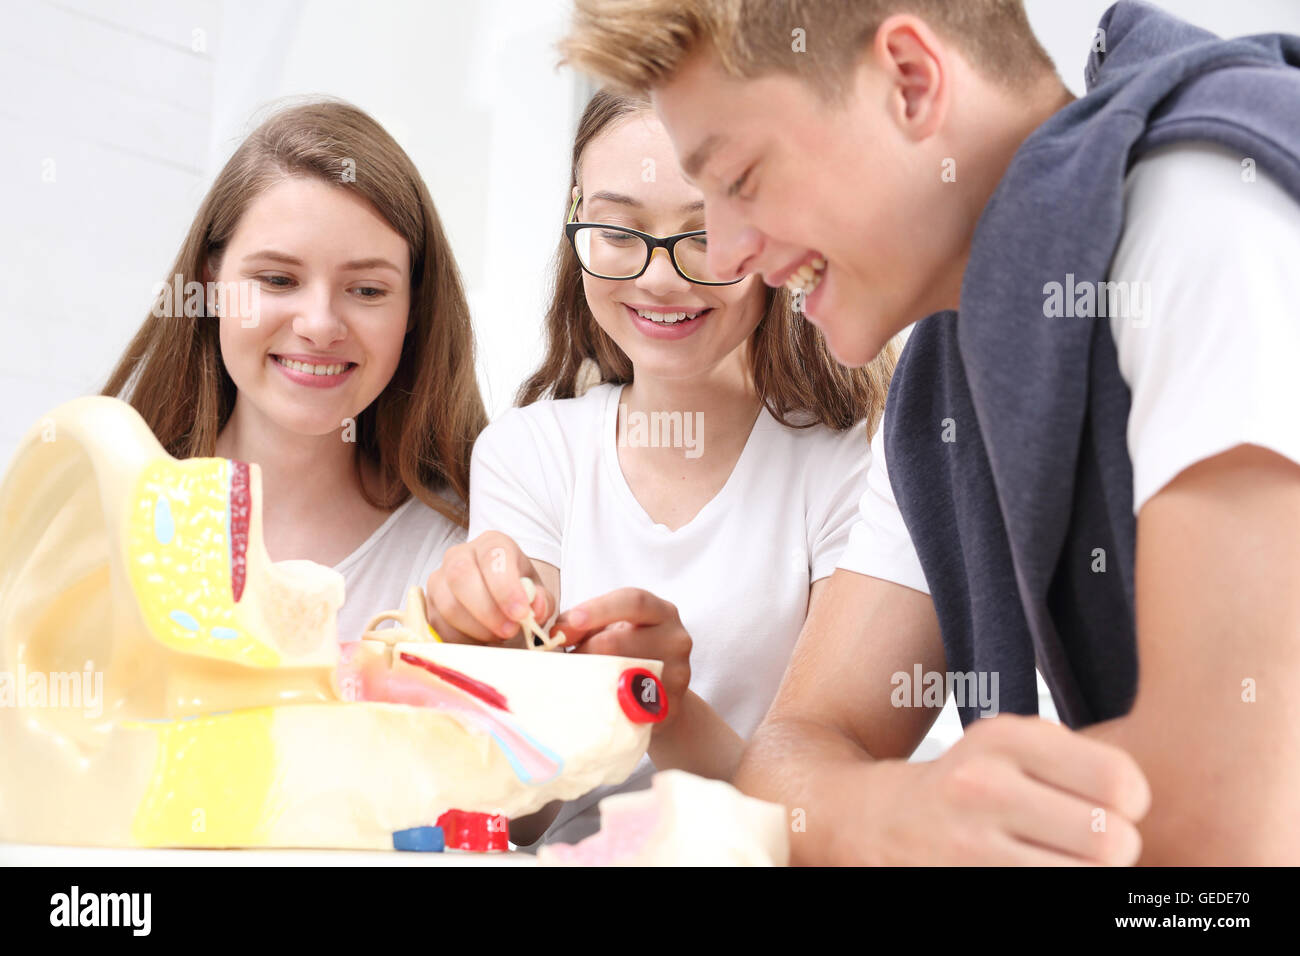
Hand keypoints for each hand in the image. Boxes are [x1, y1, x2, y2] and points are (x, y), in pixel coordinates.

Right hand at [424, 531, 553, 644]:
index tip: (521, 614)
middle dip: (487, 611)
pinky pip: (439, 627)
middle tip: (510, 631)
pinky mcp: (428, 606)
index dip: (506, 587)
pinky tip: (480, 641)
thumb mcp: (538, 594)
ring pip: (448, 606)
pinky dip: (462, 641)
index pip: (493, 557)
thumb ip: (542, 601)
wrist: (497, 600)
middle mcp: (459, 555)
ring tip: (498, 636)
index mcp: (492, 544)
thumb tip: (535, 610)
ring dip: (476, 629)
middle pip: (461, 576)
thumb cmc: (519, 593)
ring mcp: (438, 580)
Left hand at [552, 588, 690, 729]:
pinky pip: (630, 705)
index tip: (571, 622)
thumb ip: (583, 624)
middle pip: (623, 641)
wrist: (658, 694)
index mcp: (660, 612)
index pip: (633, 602)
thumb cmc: (625, 652)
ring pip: (625, 675)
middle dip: (585, 650)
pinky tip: (592, 703)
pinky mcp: (670, 706)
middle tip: (562, 661)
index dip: (600, 609)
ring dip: (592, 679)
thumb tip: (558, 633)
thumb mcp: (608, 628)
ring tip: (575, 681)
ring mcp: (677, 674)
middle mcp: (675, 639)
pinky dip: (606, 704)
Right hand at [845, 714, 1149, 864]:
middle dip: (1115, 848)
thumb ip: (1077, 756)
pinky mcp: (963, 887)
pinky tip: (1035, 871)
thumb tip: (1137, 803)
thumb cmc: (970, 781)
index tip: (1113, 805)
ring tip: (1062, 858)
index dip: (1132, 801)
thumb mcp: (1011, 743)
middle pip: (1113, 843)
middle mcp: (982, 788)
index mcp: (1002, 739)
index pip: (1120, 782)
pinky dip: (1057, 891)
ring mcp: (968, 847)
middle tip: (1092, 841)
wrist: (876, 821)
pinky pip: (1052, 903)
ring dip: (1084, 875)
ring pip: (1086, 880)